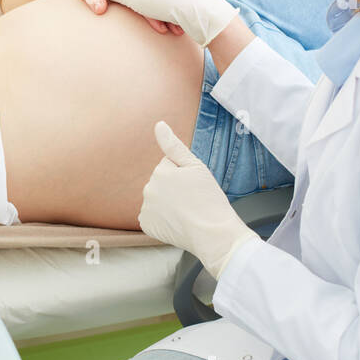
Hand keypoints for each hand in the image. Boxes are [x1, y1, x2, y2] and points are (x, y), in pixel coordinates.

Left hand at [139, 121, 258, 278]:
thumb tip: (158, 125)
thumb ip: (173, 145)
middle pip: (161, 183)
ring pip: (157, 200)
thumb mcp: (196, 167)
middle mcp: (148, 189)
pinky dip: (162, 219)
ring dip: (168, 204)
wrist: (213, 234)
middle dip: (173, 189)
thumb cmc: (209, 199)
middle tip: (193, 201)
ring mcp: (146, 208)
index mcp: (160, 172)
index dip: (184, 176)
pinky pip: (152, 217)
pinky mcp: (146, 225)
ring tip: (187, 212)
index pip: (169, 167)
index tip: (195, 187)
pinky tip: (177, 222)